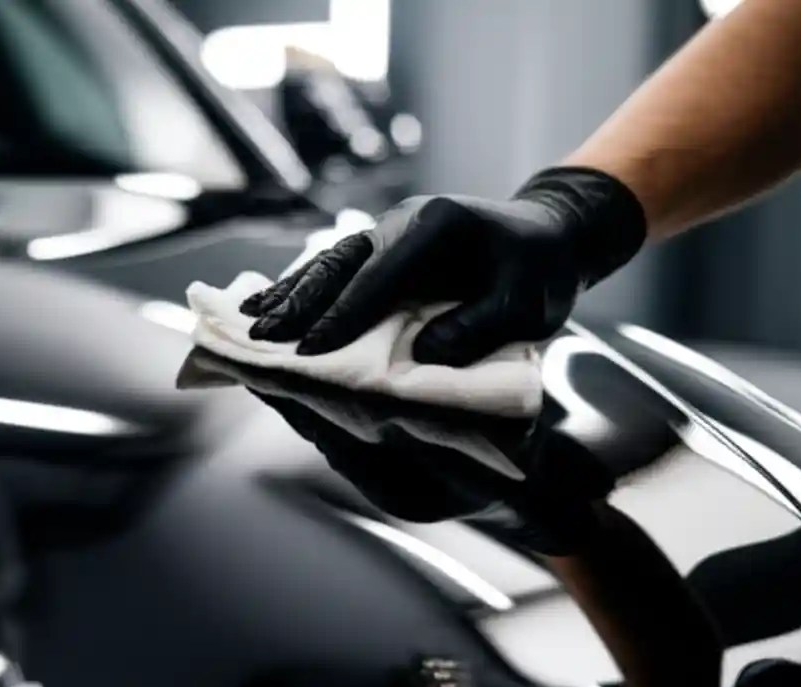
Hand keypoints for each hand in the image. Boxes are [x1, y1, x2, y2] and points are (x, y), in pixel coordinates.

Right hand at [242, 167, 645, 366]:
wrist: (549, 234)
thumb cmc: (540, 271)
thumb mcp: (526, 304)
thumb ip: (479, 327)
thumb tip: (425, 352)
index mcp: (437, 227)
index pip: (379, 276)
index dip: (343, 315)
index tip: (312, 351)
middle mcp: (404, 220)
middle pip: (340, 263)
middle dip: (299, 303)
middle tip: (263, 338)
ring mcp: (390, 229)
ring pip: (329, 261)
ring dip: (291, 293)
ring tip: (251, 321)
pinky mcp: (385, 244)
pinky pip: (336, 265)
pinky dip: (302, 284)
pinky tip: (270, 301)